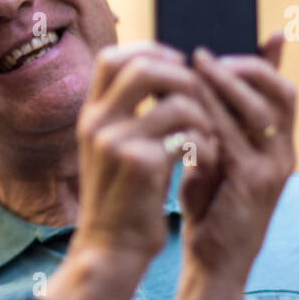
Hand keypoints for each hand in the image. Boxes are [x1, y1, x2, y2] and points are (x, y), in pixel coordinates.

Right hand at [71, 43, 216, 262]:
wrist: (112, 248)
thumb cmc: (124, 197)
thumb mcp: (115, 149)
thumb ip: (128, 113)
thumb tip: (164, 72)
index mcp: (91, 115)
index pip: (113, 57)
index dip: (150, 52)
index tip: (179, 67)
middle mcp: (96, 123)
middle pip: (142, 67)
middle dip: (182, 77)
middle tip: (200, 99)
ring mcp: (116, 142)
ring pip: (176, 101)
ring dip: (203, 115)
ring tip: (207, 137)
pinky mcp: (140, 164)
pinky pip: (188, 134)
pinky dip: (206, 144)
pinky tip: (206, 162)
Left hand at [179, 32, 295, 285]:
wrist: (215, 263)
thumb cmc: (211, 210)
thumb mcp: (216, 160)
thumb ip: (216, 125)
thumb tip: (196, 82)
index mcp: (279, 145)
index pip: (283, 90)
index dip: (267, 61)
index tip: (238, 41)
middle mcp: (285, 153)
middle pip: (281, 92)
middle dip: (244, 66)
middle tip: (204, 54)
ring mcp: (274, 169)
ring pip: (259, 110)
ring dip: (225, 84)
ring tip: (194, 67)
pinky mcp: (254, 184)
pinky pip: (235, 138)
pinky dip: (212, 115)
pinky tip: (188, 104)